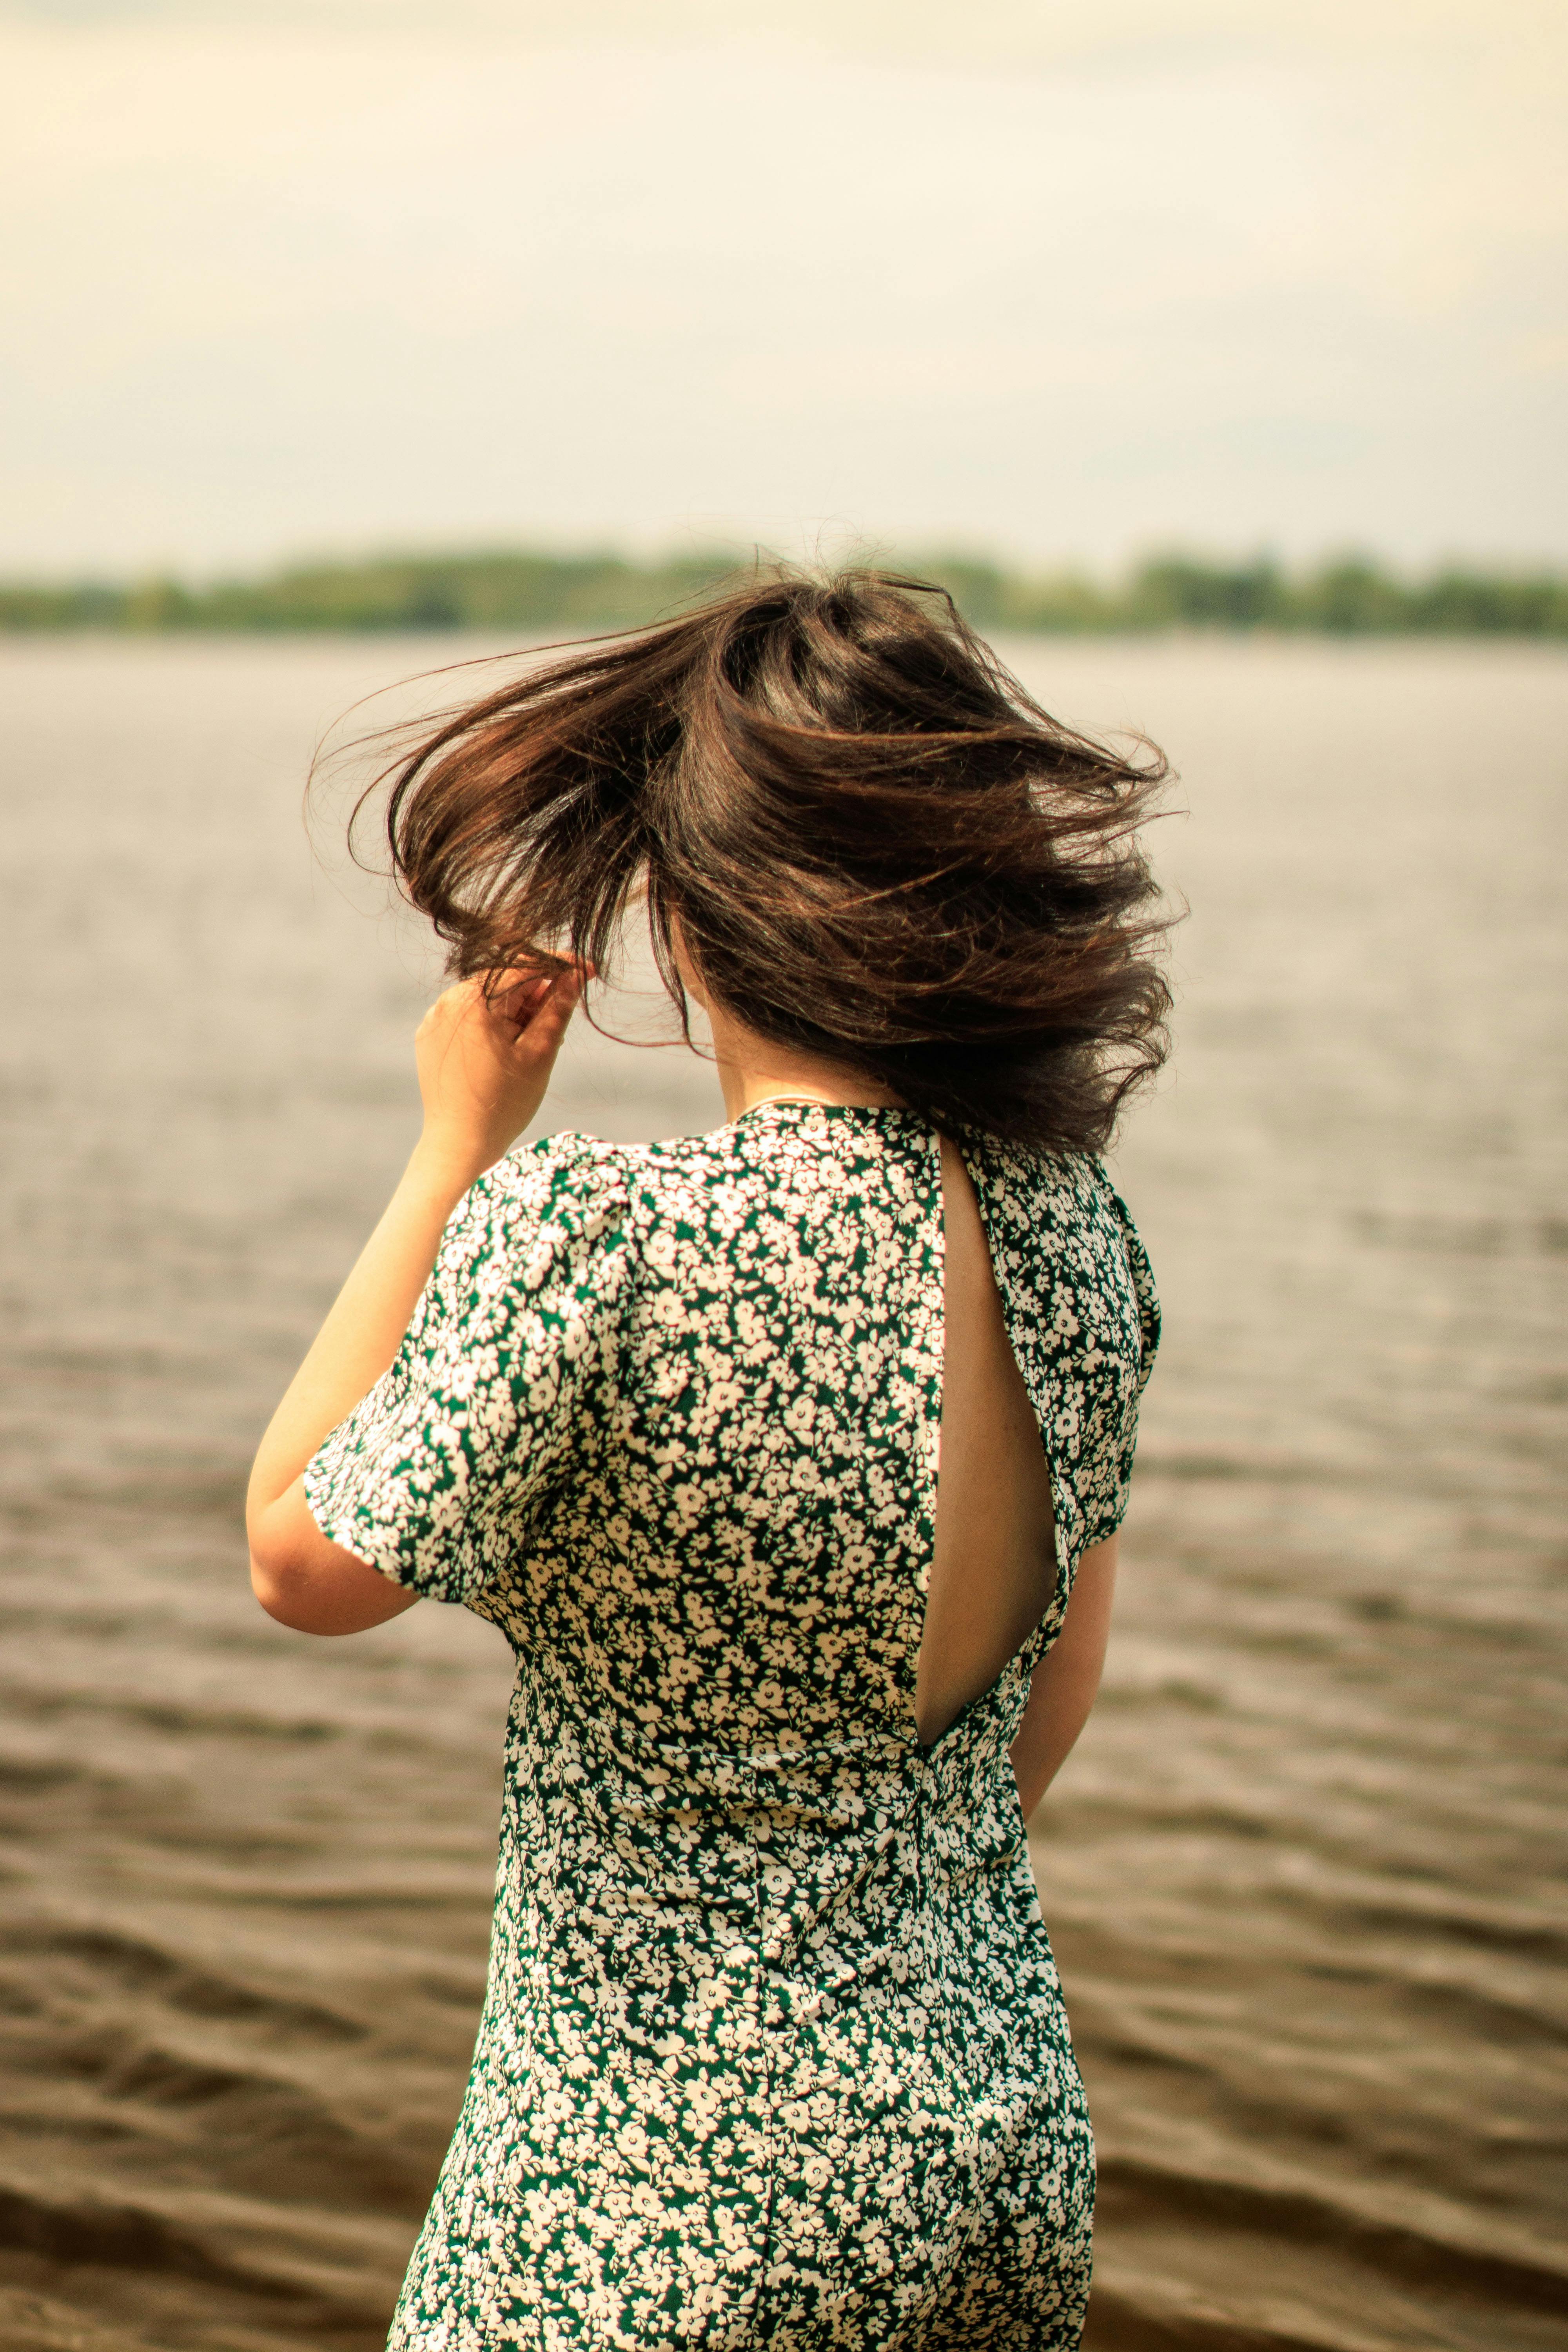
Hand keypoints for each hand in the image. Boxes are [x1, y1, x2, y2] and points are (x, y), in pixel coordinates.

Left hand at [414, 965, 584, 1178]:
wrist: (460, 1144)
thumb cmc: (504, 1103)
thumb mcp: (540, 1053)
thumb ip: (557, 1009)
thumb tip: (574, 976)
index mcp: (474, 1000)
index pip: (523, 964)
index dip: (560, 964)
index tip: (586, 972)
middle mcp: (448, 1002)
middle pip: (504, 979)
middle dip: (538, 991)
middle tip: (563, 1014)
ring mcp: (435, 1019)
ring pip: (487, 998)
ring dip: (516, 1009)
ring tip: (532, 1043)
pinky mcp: (430, 1036)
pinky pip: (468, 1016)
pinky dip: (492, 1023)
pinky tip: (508, 1050)